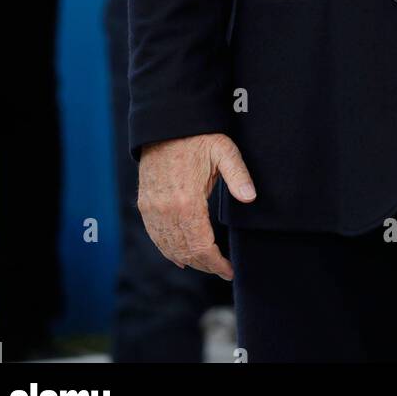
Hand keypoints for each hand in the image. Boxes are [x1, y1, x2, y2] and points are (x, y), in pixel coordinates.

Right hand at [138, 132, 256, 279]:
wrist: (166, 124)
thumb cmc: (198, 138)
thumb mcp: (224, 151)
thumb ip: (238, 176)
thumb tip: (251, 198)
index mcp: (187, 202)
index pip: (202, 246)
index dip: (216, 263)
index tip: (228, 271)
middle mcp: (166, 210)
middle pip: (186, 251)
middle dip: (205, 265)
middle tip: (221, 270)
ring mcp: (153, 209)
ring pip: (169, 247)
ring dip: (187, 260)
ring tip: (206, 265)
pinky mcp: (145, 205)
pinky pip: (155, 236)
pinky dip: (167, 249)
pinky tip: (179, 256)